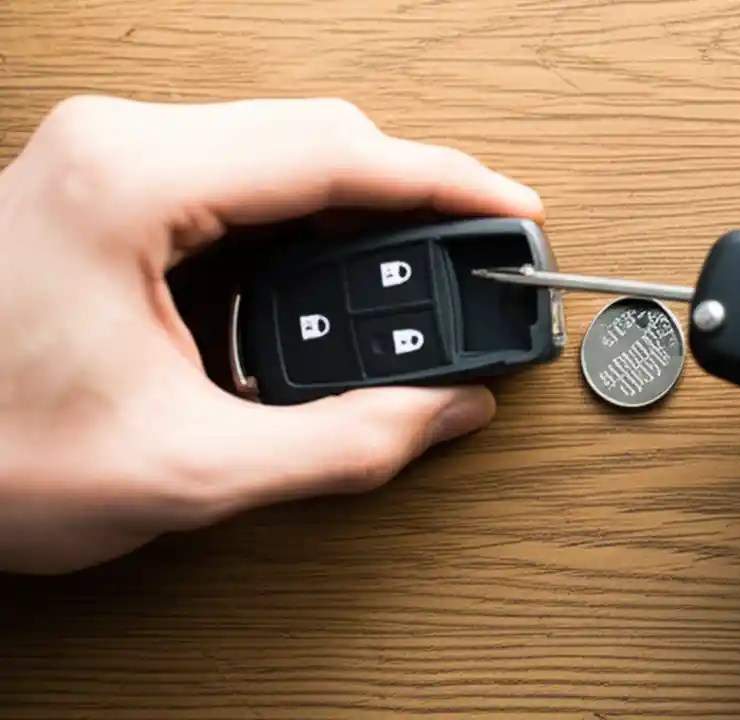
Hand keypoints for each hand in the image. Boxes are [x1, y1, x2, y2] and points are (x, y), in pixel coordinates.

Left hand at [0, 95, 542, 573]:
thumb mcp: (188, 470)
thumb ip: (344, 442)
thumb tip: (444, 410)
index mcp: (131, 184)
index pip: (337, 155)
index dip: (447, 182)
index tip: (512, 211)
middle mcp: (116, 145)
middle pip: (319, 135)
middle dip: (417, 191)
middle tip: (481, 251)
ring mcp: (107, 156)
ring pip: (285, 147)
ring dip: (364, 204)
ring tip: (425, 267)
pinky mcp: (107, 183)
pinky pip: (242, 171)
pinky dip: (310, 214)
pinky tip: (340, 267)